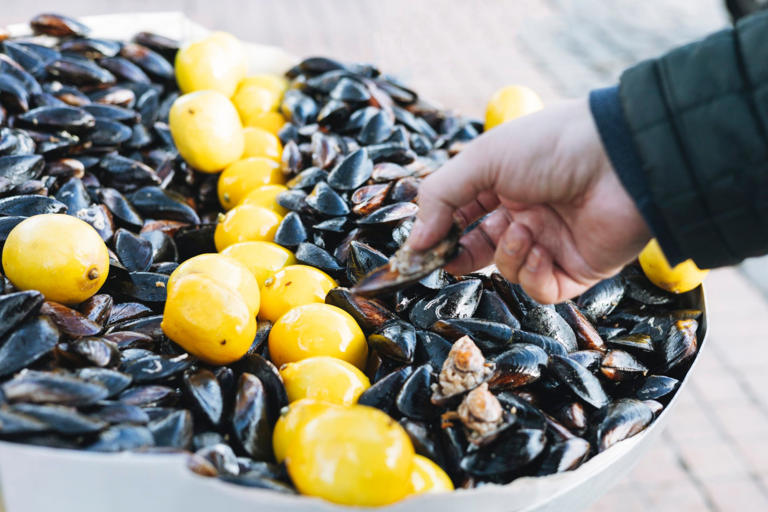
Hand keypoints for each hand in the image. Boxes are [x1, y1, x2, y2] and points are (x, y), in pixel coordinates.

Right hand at [406, 98, 650, 303]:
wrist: (620, 159)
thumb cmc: (551, 146)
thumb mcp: (482, 159)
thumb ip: (441, 197)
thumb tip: (414, 242)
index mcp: (504, 185)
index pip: (462, 217)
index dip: (441, 233)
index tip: (421, 248)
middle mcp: (526, 214)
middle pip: (481, 249)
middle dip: (461, 255)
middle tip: (446, 258)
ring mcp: (552, 242)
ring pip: (509, 270)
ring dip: (508, 255)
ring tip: (523, 231)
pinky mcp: (577, 268)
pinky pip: (542, 288)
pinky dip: (533, 274)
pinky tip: (539, 249)